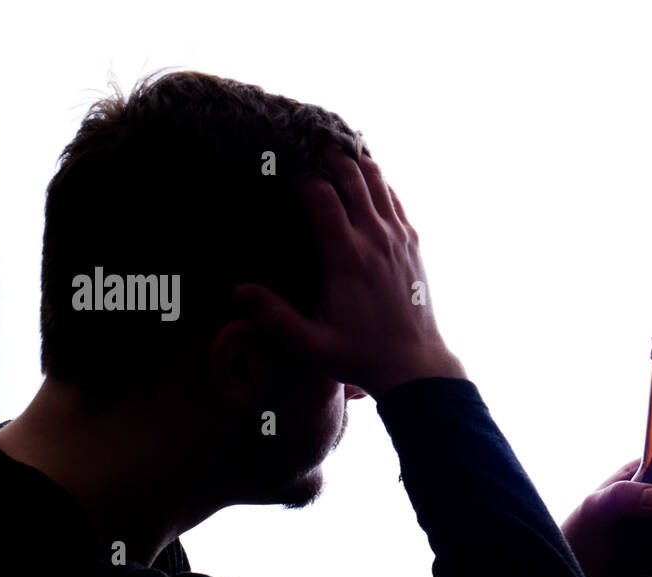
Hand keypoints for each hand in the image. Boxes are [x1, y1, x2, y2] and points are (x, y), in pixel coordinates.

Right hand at [232, 145, 464, 398]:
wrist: (415, 365)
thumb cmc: (361, 356)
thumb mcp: (310, 343)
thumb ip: (273, 316)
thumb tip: (236, 291)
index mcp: (347, 257)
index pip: (320, 196)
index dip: (299, 175)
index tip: (282, 165)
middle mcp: (376, 239)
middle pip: (352, 176)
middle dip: (327, 153)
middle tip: (306, 135)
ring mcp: (399, 238)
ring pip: (378, 181)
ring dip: (355, 159)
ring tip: (335, 143)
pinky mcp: (413, 244)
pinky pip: (394, 199)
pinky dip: (378, 181)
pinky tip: (364, 176)